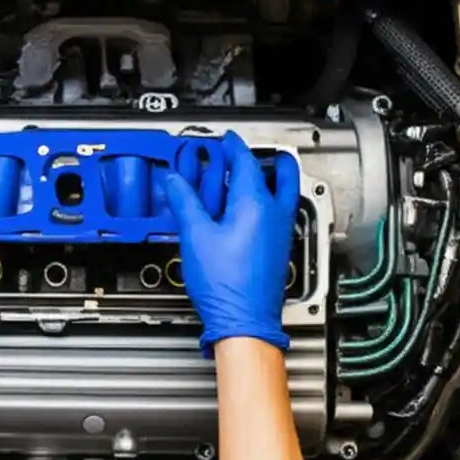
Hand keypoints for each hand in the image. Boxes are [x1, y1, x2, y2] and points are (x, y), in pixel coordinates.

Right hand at [165, 131, 299, 355]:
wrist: (244, 320)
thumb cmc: (226, 285)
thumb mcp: (196, 236)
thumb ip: (185, 203)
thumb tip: (174, 182)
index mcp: (255, 204)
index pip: (246, 161)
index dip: (233, 146)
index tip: (225, 140)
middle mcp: (275, 214)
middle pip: (281, 172)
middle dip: (268, 156)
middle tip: (254, 150)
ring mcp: (281, 231)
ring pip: (284, 191)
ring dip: (273, 176)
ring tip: (258, 172)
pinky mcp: (279, 247)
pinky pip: (279, 211)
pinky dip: (268, 199)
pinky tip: (250, 208)